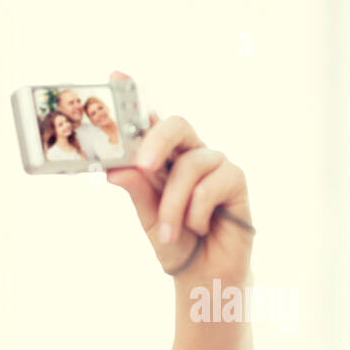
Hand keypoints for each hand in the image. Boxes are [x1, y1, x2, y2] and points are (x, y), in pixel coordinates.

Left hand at [104, 69, 253, 287]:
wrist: (204, 275)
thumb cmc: (175, 242)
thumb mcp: (148, 220)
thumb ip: (137, 192)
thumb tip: (116, 170)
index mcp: (162, 159)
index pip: (148, 123)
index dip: (133, 96)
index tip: (114, 75)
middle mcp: (188, 154)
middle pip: (177, 125)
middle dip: (156, 140)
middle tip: (142, 165)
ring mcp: (214, 164)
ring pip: (190, 166)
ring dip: (173, 205)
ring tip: (168, 234)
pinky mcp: (235, 180)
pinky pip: (211, 185)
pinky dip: (196, 212)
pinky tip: (200, 228)